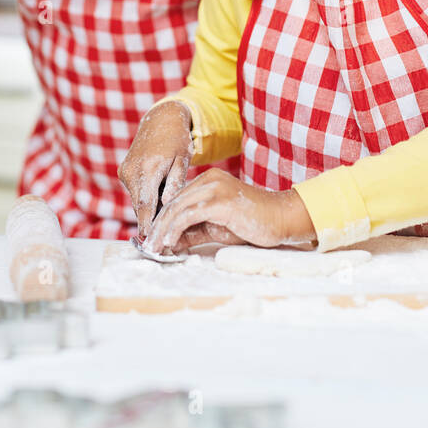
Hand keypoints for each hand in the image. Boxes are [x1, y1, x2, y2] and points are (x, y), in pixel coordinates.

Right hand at [118, 100, 194, 242]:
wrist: (161, 120)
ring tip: (166, 215)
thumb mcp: (182, 161)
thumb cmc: (177, 140)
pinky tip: (159, 197)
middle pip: (141, 205)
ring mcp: (125, 170)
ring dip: (149, 208)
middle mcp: (132, 170)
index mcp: (149, 168)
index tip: (150, 242)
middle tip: (164, 236)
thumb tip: (167, 205)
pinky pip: (135, 191)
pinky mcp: (123, 171)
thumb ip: (175, 183)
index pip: (147, 204)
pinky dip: (145, 197)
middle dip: (151, 221)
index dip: (148, 225)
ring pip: (138, 199)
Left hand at [144, 167, 316, 253]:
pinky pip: (189, 215)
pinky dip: (176, 229)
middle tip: (147, 246)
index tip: (151, 238)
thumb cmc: (252, 223)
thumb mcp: (216, 228)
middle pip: (173, 203)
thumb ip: (193, 232)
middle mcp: (209, 180)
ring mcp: (215, 187)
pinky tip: (169, 243)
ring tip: (154, 247)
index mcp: (207, 181)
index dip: (161, 220)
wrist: (280, 219)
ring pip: (178, 208)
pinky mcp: (220, 200)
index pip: (176, 199)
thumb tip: (171, 242)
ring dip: (162, 230)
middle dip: (157, 226)